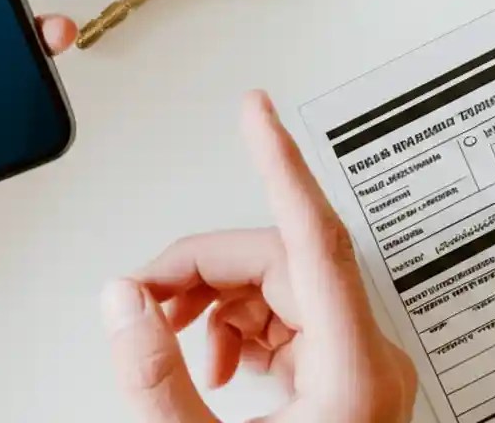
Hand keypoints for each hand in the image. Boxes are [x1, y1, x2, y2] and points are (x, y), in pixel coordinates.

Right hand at [101, 91, 416, 422]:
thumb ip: (158, 378)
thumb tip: (125, 302)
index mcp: (355, 371)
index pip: (317, 234)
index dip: (278, 163)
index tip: (256, 112)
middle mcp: (369, 360)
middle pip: (280, 262)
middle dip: (203, 269)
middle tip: (144, 293)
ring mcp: (360, 370)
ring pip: (279, 288)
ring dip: (216, 301)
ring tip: (170, 335)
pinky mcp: (343, 383)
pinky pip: (288, 322)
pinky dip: (239, 330)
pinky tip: (213, 363)